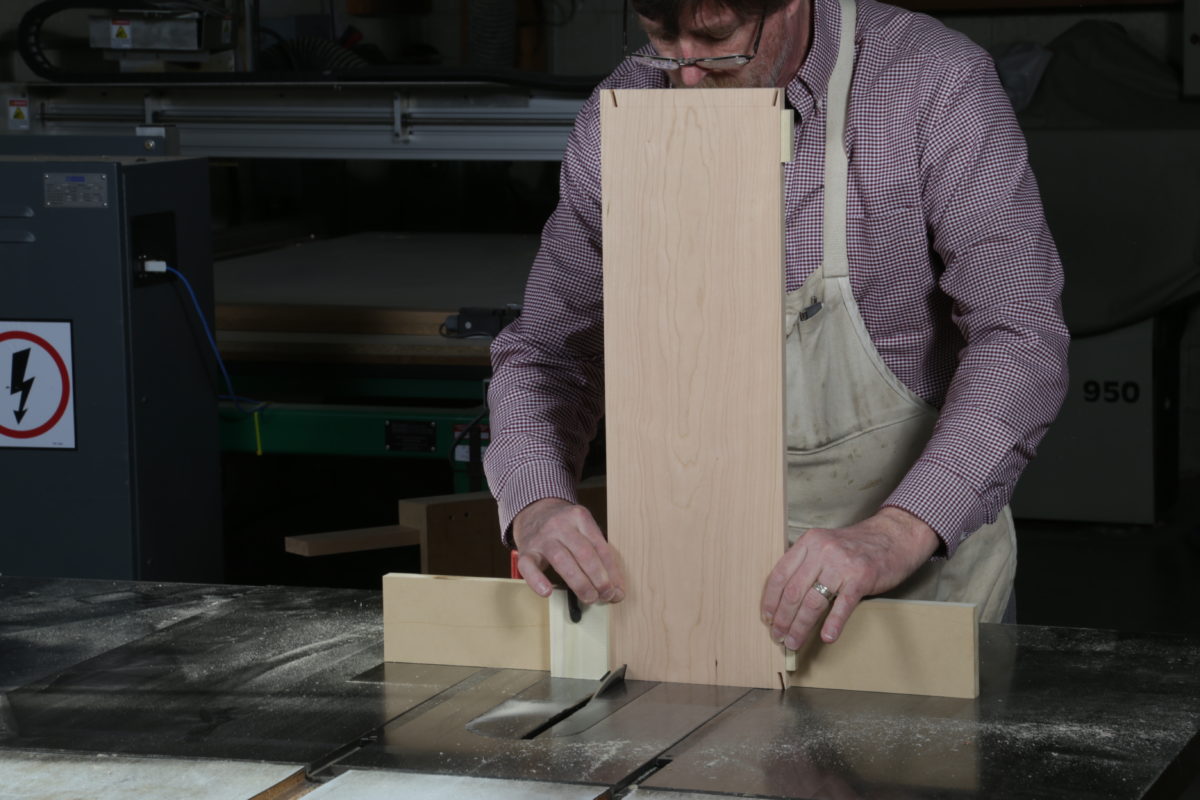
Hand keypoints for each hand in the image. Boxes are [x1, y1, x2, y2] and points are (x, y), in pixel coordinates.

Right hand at [512, 498, 624, 604]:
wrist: (533, 511)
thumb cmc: (563, 526)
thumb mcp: (582, 527)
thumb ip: (597, 552)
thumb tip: (615, 587)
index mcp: (580, 517)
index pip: (601, 547)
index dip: (612, 572)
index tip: (618, 591)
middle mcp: (561, 525)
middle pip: (584, 553)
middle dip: (599, 579)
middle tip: (606, 596)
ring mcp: (542, 538)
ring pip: (562, 560)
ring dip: (580, 583)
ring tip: (590, 598)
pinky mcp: (526, 550)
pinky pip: (529, 566)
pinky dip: (537, 581)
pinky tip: (547, 592)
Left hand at [760, 507, 939, 650]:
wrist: (894, 536)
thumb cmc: (858, 545)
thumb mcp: (825, 544)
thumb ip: (806, 563)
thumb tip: (785, 598)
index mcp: (808, 542)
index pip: (780, 574)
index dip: (770, 600)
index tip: (767, 617)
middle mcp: (822, 551)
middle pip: (793, 591)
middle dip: (783, 618)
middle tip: (778, 636)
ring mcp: (842, 564)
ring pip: (813, 601)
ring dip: (800, 626)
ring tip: (794, 642)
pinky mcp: (861, 577)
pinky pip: (843, 604)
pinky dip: (833, 623)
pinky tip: (827, 637)